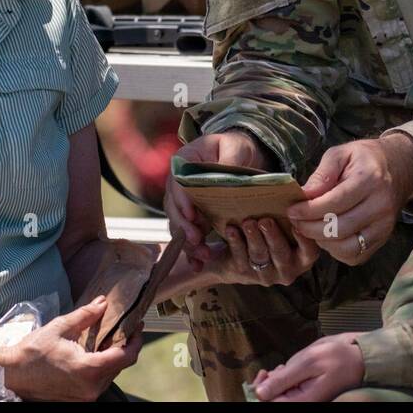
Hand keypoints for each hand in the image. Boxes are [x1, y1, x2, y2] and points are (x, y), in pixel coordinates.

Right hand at [0, 297, 141, 401]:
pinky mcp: (77, 399)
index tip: (137, 327)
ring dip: (112, 357)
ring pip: (110, 375)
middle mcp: (90, 388)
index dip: (135, 340)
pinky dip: (100, 367)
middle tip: (124, 329)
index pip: (125, 356)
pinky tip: (94, 354)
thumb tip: (103, 303)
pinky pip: (98, 382)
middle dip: (124, 347)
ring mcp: (84, 397)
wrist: (10, 374)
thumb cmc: (32, 352)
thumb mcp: (60, 327)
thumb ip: (86, 315)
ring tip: (108, 339)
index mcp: (88, 369)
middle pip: (120, 366)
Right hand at [168, 132, 273, 268]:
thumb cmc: (236, 148)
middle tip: (196, 240)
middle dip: (184, 226)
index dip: (183, 200)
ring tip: (202, 255)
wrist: (239, 156)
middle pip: (173, 206)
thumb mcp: (235, 148)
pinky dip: (191, 250)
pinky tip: (198, 264)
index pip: (177, 182)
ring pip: (178, 224)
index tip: (193, 215)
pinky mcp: (193, 216)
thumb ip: (229, 160)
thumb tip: (226, 175)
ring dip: (188, 242)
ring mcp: (183, 200)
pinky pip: (187, 233)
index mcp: (184, 161)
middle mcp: (178, 183)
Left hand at [197, 217, 320, 287]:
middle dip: (273, 236)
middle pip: (281, 253)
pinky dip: (236, 242)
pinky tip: (231, 230)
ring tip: (248, 222)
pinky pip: (240, 258)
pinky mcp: (245, 274)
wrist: (240, 255)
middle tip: (265, 221)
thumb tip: (293, 195)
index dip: (304, 239)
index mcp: (302, 258)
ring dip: (253, 238)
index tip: (296, 223)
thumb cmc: (269, 234)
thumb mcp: (284, 228)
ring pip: (260, 255)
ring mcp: (265, 275)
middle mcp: (287, 270)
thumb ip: (291, 217)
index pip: (308, 251)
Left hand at [251, 333, 363, 401]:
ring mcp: (305, 399)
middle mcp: (302, 403)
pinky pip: (288, 390)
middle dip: (265, 386)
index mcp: (302, 402)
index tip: (263, 373)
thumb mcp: (308, 363)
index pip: (271, 403)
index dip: (261, 390)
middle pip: (273, 400)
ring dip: (274, 382)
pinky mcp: (306, 393)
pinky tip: (286, 370)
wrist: (360, 358)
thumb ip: (284, 379)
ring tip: (280, 368)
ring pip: (279, 395)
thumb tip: (259, 393)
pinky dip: (282, 380)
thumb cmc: (338, 357)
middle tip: (266, 370)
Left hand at [287, 136, 412, 265]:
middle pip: (339, 228)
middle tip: (295, 222)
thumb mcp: (340, 154)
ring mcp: (384, 226)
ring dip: (322, 242)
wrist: (397, 170)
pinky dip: (336, 251)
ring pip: (346, 247)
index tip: (291, 210)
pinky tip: (327, 236)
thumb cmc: (363, 160)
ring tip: (310, 229)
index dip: (309, 210)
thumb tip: (304, 195)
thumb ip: (322, 174)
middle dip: (310, 228)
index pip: (335, 202)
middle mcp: (381, 205)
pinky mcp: (382, 240)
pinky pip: (355, 256)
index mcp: (370, 179)